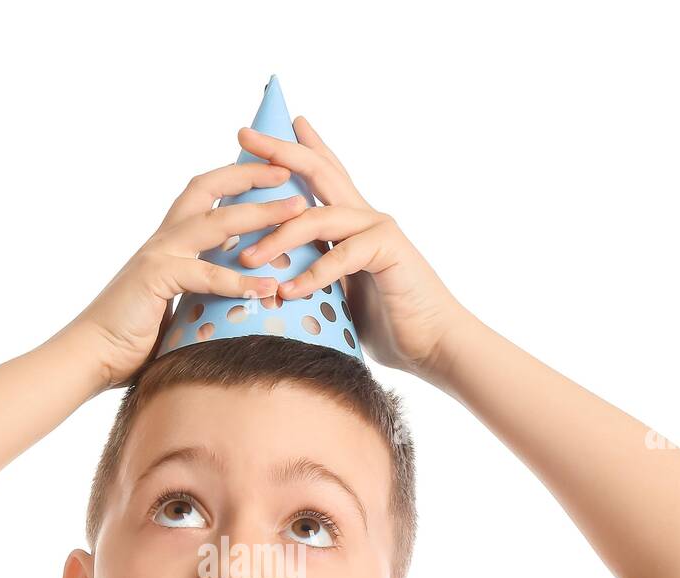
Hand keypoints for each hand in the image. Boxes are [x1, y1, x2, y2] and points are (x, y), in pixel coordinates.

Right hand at [70, 162, 310, 391]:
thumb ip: (200, 293)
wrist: (90, 355)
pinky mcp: (155, 279)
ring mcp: (158, 255)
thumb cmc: (131, 337)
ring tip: (296, 215)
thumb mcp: (174, 306)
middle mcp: (163, 240)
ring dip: (260, 216)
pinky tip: (266, 287)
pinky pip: (205, 275)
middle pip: (210, 189)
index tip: (273, 171)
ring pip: (216, 223)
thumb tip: (235, 298)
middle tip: (291, 171)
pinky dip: (238, 280)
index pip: (204, 193)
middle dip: (253, 176)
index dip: (237, 177)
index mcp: (168, 242)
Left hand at [234, 118, 465, 383]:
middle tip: (245, 134)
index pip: (322, 175)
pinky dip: (312, 276)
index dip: (297, 149)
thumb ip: (315, 280)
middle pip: (319, 172)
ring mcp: (378, 229)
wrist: (433, 344)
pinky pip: (341, 256)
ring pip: (319, 217)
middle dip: (280, 152)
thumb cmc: (389, 325)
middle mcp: (365, 218)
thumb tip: (276, 286)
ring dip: (278, 237)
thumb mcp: (339, 298)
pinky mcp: (389, 249)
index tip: (266, 130)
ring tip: (248, 259)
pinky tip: (287, 292)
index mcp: (353, 224)